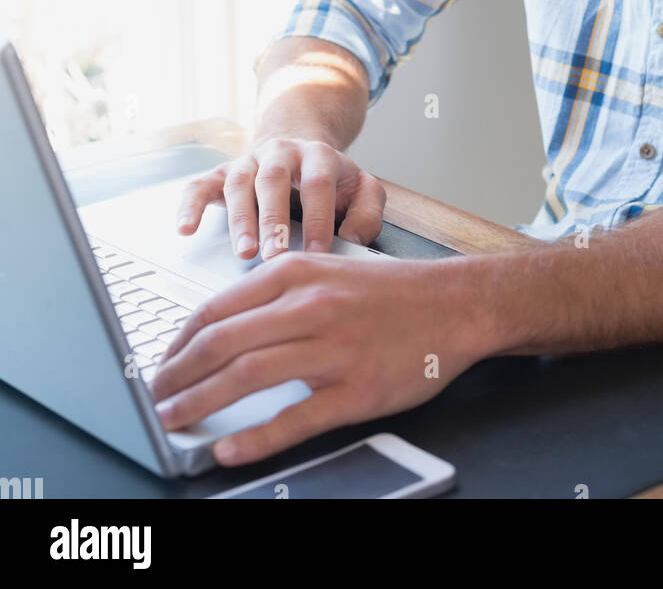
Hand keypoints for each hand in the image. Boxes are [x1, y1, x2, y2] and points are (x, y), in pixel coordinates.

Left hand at [151, 251, 487, 464]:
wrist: (454, 305)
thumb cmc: (388, 292)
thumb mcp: (326, 269)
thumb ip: (275, 292)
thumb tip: (219, 326)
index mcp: (296, 272)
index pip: (216, 308)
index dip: (178, 342)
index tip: (160, 362)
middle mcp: (309, 306)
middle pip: (222, 343)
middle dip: (177, 375)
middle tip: (154, 397)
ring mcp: (332, 349)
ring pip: (247, 376)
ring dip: (200, 402)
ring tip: (173, 421)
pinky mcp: (355, 390)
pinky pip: (294, 418)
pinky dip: (255, 437)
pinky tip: (229, 448)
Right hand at [175, 138, 386, 258]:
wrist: (300, 151)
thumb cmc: (331, 183)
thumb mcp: (361, 190)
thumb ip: (368, 212)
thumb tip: (354, 237)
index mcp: (317, 156)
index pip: (318, 184)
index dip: (318, 218)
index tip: (317, 255)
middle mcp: (280, 153)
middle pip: (273, 181)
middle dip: (273, 220)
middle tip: (275, 256)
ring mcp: (248, 161)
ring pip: (239, 183)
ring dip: (240, 219)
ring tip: (243, 252)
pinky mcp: (221, 172)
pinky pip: (200, 185)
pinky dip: (190, 205)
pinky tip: (185, 229)